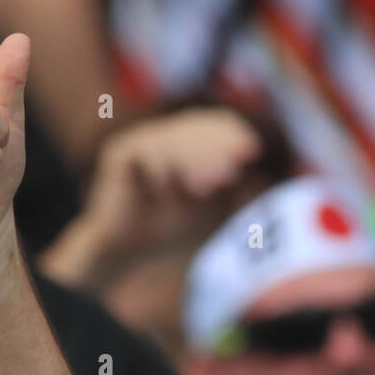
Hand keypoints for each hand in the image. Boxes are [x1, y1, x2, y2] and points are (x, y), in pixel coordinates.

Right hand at [51, 107, 261, 284]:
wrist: (125, 248)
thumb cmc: (169, 229)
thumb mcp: (208, 209)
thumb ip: (225, 188)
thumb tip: (248, 167)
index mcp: (186, 142)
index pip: (213, 125)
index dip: (233, 132)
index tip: (254, 150)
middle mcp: (163, 134)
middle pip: (194, 127)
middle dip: (218, 145)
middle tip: (238, 164)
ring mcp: (141, 139)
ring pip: (173, 140)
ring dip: (196, 161)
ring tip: (214, 184)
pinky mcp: (120, 151)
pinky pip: (147, 153)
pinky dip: (164, 172)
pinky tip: (172, 195)